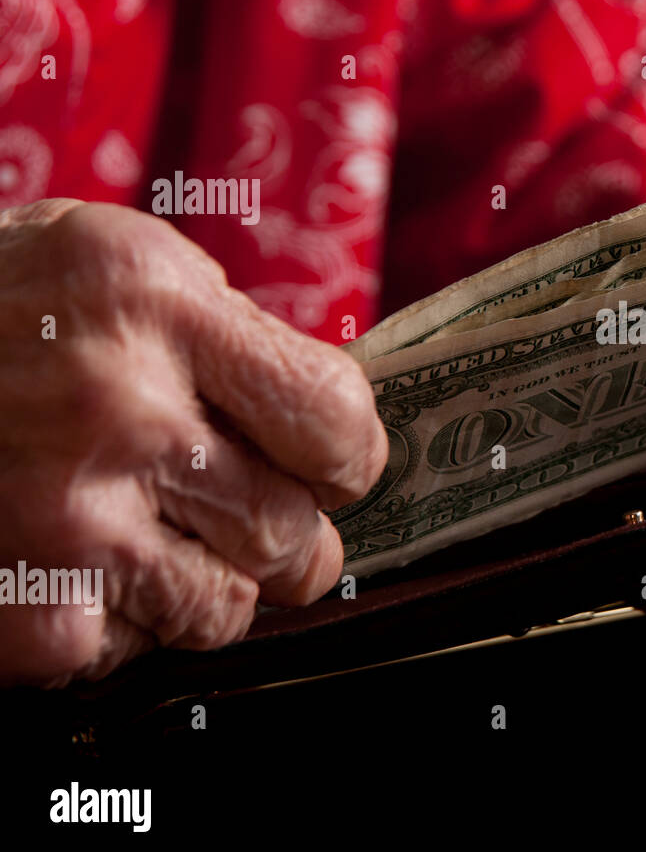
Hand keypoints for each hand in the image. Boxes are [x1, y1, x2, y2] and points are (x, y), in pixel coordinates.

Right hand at [0, 200, 385, 686]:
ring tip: (151, 533)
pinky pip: (132, 651)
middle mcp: (115, 411)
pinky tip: (76, 566)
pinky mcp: (21, 608)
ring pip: (226, 609)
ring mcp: (61, 520)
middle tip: (244, 511)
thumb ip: (225, 334)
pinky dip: (119, 623)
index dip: (344, 453)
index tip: (327, 460)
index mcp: (152, 305)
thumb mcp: (107, 264)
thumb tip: (328, 421)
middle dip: (286, 533)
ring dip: (208, 584)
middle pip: (292, 534)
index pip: (335, 419)